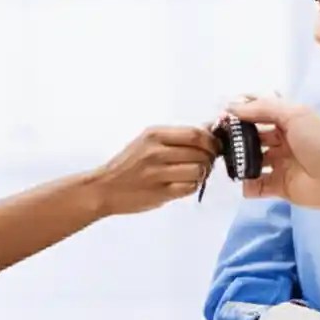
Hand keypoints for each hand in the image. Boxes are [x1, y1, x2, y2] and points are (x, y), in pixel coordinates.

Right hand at [92, 126, 218, 215]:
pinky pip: (190, 187)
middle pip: (201, 152)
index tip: (214, 146)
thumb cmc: (128, 164)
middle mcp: (156, 152)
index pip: (196, 134)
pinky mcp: (160, 193)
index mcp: (154, 135)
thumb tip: (210, 127)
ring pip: (199, 170)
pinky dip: (193, 185)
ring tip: (195, 173)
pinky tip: (185, 183)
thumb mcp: (148, 142)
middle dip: (210, 158)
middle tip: (206, 162)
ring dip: (203, 173)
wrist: (105, 188)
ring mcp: (158, 173)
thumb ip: (178, 136)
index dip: (211, 141)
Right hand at [224, 96, 319, 208]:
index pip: (261, 112)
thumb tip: (232, 107)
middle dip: (236, 136)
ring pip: (252, 161)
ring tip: (225, 159)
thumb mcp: (294, 115)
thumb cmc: (319, 142)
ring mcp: (280, 165)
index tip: (221, 113)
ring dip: (239, 160)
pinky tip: (242, 180)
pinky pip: (257, 185)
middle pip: (254, 136)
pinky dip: (247, 185)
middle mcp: (283, 141)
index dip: (242, 111)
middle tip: (218, 138)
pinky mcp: (278, 186)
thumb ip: (263, 108)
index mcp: (289, 121)